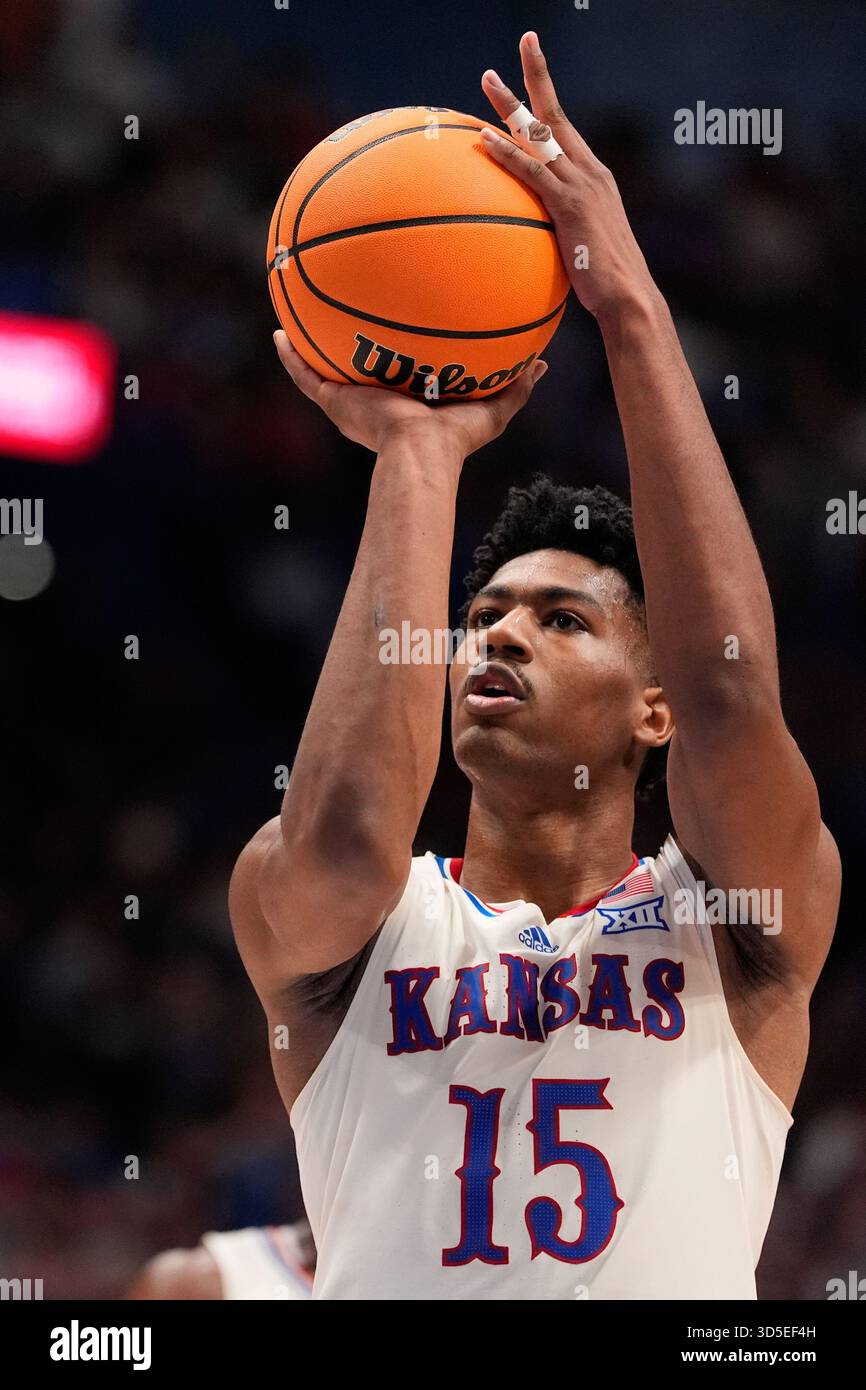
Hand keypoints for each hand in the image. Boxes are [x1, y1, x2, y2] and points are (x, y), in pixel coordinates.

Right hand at [273, 331, 546, 457]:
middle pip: (357, 365)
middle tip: (348, 311)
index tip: (396, 327)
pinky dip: (290, 357)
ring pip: (323, 367)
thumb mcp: (493, 409)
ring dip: (311, 343)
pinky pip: (304, 375)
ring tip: (297, 311)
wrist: (420, 452)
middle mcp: (373, 400)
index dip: (395, 350)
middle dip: (350, 342)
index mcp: (405, 402)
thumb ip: (516, 386)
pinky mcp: (334, 400)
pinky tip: (279, 332)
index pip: (398, 370)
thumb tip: (542, 363)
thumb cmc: (455, 440)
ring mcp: (349, 400)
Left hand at [479, 32, 658, 320]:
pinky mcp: (570, 206)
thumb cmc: (605, 284)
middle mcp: (591, 172)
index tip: (534, 72)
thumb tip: (537, 238)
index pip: (566, 130)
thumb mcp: (581, 248)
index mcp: (595, 177)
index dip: (549, 100)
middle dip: (537, 78)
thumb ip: (561, 231)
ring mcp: (582, 186)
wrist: (629, 298)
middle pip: (557, 115)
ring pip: (542, 134)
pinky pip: (533, 173)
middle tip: (522, 44)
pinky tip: (485, 141)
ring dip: (512, 105)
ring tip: (488, 79)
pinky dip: (508, 155)